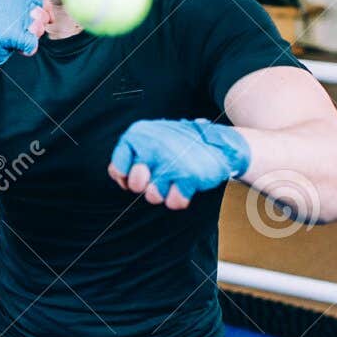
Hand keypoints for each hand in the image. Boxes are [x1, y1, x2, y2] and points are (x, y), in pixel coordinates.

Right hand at [0, 0, 51, 97]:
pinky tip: (17, 48)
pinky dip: (28, 49)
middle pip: (40, 13)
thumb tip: (50, 16)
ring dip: (32, 37)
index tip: (40, 21)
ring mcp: (9, 15)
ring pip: (38, 27)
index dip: (44, 11)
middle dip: (38, 26)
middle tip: (24, 31)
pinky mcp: (9, 33)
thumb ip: (28, 7)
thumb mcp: (8, 10)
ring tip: (17, 39)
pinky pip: (32, 43)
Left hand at [108, 118, 250, 208]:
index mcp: (138, 134)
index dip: (126, 178)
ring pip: (153, 196)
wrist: (218, 141)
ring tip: (174, 179)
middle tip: (158, 177)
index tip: (140, 174)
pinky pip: (174, 202)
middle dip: (146, 187)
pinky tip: (186, 184)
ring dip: (164, 192)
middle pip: (135, 184)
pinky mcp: (189, 176)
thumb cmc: (178, 144)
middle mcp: (152, 146)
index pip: (118, 168)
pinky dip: (180, 198)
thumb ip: (132, 156)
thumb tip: (120, 178)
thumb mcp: (151, 139)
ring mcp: (171, 162)